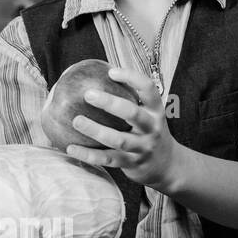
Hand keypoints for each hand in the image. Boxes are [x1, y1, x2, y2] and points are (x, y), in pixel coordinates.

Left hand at [65, 67, 179, 190]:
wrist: (168, 165)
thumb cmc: (146, 132)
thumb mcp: (146, 114)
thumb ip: (127, 98)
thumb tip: (92, 76)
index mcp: (155, 110)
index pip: (148, 89)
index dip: (131, 78)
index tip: (111, 72)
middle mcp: (152, 128)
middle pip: (132, 113)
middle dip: (110, 103)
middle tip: (88, 94)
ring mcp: (143, 147)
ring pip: (118, 140)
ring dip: (95, 130)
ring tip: (76, 121)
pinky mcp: (132, 164)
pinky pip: (108, 159)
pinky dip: (88, 154)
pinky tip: (70, 148)